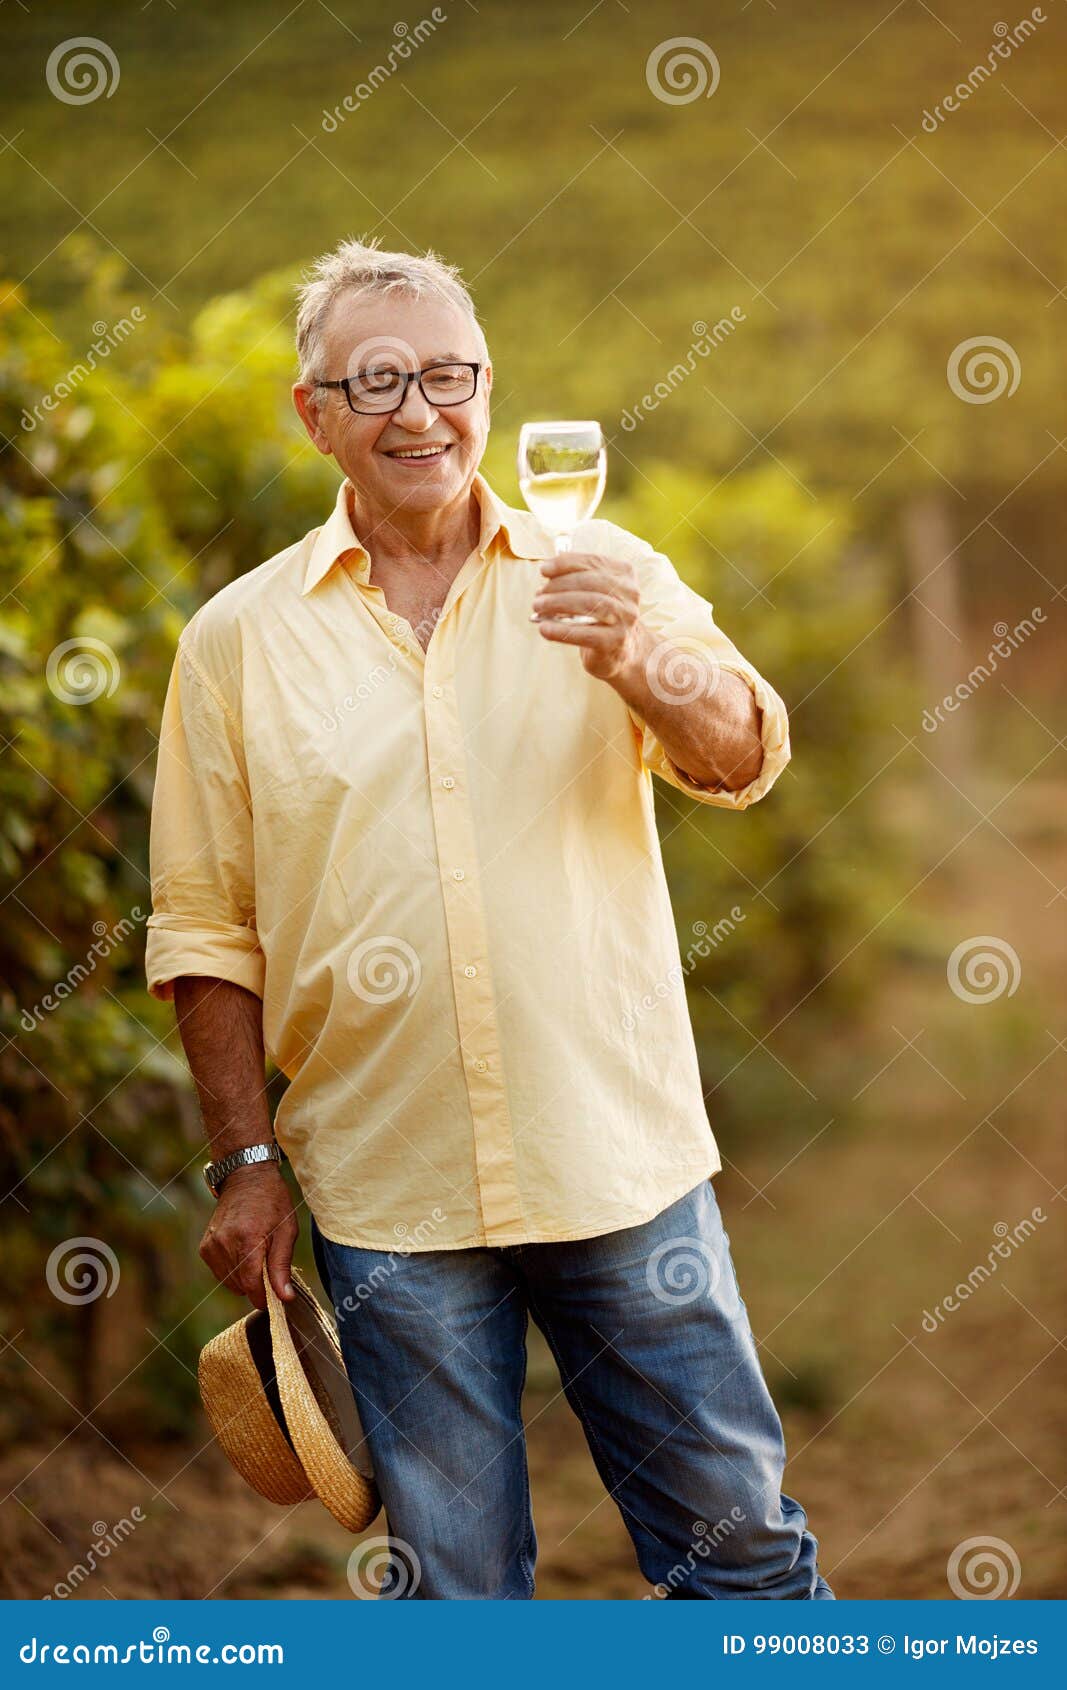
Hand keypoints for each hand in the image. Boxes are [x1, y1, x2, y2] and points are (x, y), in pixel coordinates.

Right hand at [199, 1163, 297, 1310]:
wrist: (245, 1177)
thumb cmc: (272, 1201)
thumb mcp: (287, 1230)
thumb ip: (282, 1266)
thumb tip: (284, 1298)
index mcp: (247, 1239)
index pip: (252, 1286)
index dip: (264, 1297)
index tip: (275, 1298)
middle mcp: (224, 1244)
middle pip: (240, 1286)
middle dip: (257, 1284)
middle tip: (269, 1265)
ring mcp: (211, 1245)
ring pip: (229, 1282)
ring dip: (244, 1278)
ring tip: (256, 1254)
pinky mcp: (204, 1247)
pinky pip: (219, 1272)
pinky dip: (232, 1270)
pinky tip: (242, 1251)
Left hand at [531, 553, 650, 682]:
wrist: (620, 651)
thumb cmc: (599, 616)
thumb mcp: (590, 592)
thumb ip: (572, 580)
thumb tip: (545, 578)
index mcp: (624, 573)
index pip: (593, 561)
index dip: (566, 563)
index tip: (543, 569)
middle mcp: (629, 593)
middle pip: (591, 582)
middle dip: (559, 585)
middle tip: (538, 595)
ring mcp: (625, 617)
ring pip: (591, 603)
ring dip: (558, 603)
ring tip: (538, 607)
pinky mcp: (617, 640)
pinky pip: (586, 633)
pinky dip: (561, 630)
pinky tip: (544, 629)